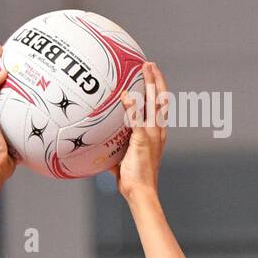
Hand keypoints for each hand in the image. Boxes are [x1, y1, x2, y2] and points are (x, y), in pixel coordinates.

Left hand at [115, 60, 168, 200]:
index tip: (152, 77)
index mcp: (157, 135)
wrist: (141, 192)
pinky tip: (125, 95)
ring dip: (150, 83)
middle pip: (161, 98)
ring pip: (154, 102)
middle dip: (156, 79)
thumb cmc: (132, 181)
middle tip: (150, 64)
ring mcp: (152, 134)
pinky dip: (131, 106)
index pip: (160, 108)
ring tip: (145, 67)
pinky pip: (136, 119)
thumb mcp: (122, 162)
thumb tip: (97, 150)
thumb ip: (113, 152)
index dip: (158, 92)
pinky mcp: (143, 140)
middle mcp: (158, 131)